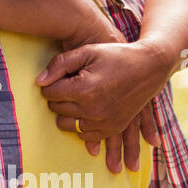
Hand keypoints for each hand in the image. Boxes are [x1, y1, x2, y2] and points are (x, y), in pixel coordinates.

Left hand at [36, 41, 164, 172]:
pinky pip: (84, 135)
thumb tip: (38, 82)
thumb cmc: (116, 56)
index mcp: (84, 89)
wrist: (148, 68)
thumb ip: (59, 64)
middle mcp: (92, 110)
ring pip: (67, 125)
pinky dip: (81, 126)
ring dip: (67, 113)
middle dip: (58, 98)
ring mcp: (102, 122)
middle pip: (57, 110)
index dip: (51, 84)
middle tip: (70, 86)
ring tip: (77, 99)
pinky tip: (85, 113)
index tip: (60, 77)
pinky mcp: (111, 128)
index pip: (50, 94)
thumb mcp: (87, 52)